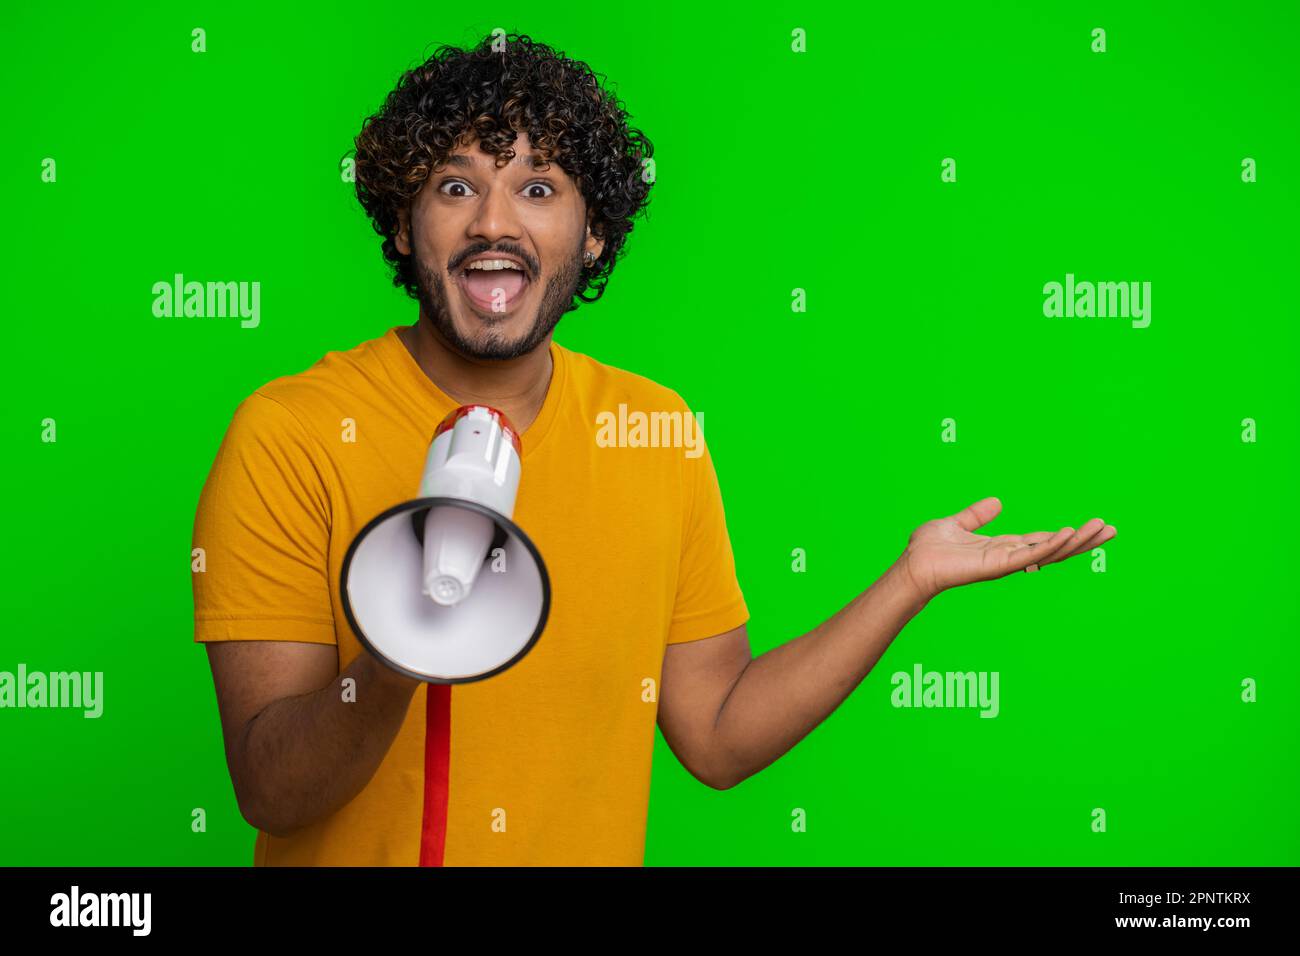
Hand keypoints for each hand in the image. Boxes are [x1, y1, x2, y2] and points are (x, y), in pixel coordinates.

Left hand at [895, 496, 1115, 600]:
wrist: (912, 565)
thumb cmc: (928, 549)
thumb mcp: (956, 523)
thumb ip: (976, 515)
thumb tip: (997, 502)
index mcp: (1003, 547)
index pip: (1043, 540)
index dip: (1067, 535)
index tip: (1092, 527)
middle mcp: (1009, 556)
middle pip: (1055, 548)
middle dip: (1084, 540)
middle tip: (1112, 530)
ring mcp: (1006, 562)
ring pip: (1050, 552)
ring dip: (1077, 541)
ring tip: (1102, 529)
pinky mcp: (998, 565)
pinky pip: (1030, 555)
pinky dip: (1050, 545)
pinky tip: (1068, 533)